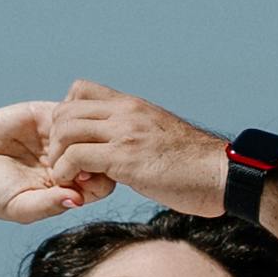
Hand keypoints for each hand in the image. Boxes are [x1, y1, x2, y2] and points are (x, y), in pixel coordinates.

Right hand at [0, 102, 104, 222]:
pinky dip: (66, 116)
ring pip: (88, 130)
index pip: (103, 181)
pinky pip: (69, 110)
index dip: (101, 178)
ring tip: (52, 145)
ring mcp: (57, 138)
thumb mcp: (20, 207)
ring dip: (78, 135)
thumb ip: (50, 204)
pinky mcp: (43, 115)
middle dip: (94, 154)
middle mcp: (68, 162)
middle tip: (73, 159)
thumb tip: (78, 201)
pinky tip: (49, 128)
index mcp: (68, 188)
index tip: (82, 178)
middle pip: (101, 153)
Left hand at [47, 81, 233, 217]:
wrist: (221, 174)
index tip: (73, 141)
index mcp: (133, 106)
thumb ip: (137, 134)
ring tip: (68, 176)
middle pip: (66, 110)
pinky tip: (77, 186)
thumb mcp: (160, 137)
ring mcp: (124, 134)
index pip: (81, 89)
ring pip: (66, 131)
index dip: (67, 114)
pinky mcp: (125, 159)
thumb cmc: (195, 165)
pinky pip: (76, 158)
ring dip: (59, 157)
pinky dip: (67, 173)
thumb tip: (123, 146)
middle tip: (64, 162)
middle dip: (56, 138)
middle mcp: (126, 113)